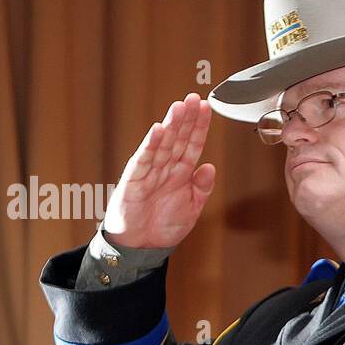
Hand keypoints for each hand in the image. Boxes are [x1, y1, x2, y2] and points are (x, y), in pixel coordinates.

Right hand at [102, 93, 215, 248]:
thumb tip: (210, 167)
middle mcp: (166, 168)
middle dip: (186, 118)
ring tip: (179, 107)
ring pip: (163, 144)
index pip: (192, 144)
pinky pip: (144, 160)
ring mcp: (150, 172)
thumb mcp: (192, 208)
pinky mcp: (134, 180)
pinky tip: (158, 131)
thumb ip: (202, 188)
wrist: (142, 246)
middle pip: (178, 138)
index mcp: (180, 173)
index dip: (199, 127)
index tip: (207, 108)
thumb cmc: (164, 226)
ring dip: (171, 125)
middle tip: (194, 98)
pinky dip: (151, 145)